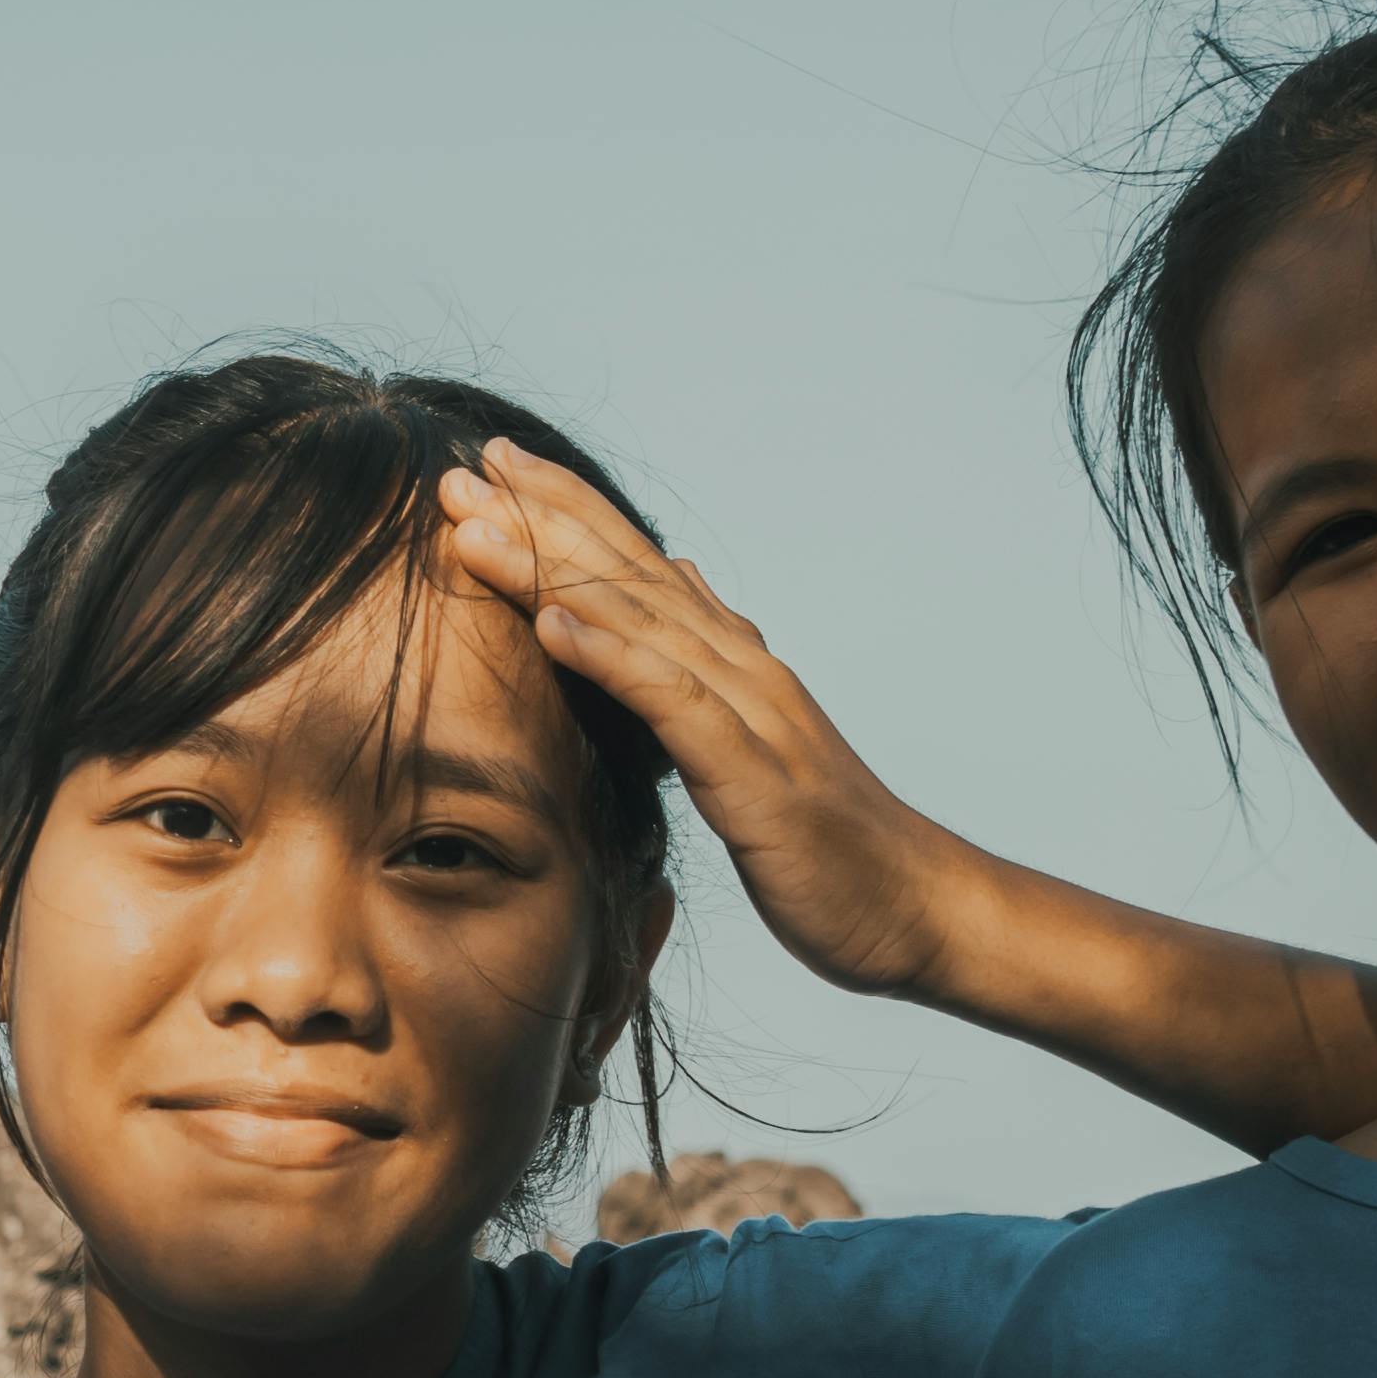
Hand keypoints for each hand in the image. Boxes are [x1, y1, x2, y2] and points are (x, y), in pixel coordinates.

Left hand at [434, 436, 969, 1002]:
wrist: (913, 908)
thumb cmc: (828, 844)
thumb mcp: (751, 750)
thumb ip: (711, 671)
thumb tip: (681, 588)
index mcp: (735, 664)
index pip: (637, 570)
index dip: (564, 515)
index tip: (489, 474)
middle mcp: (743, 669)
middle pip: (630, 573)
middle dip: (544, 516)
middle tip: (464, 469)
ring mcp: (753, 715)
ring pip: (640, 620)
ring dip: (552, 569)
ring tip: (474, 528)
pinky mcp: (753, 774)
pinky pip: (672, 701)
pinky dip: (609, 656)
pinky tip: (550, 625)